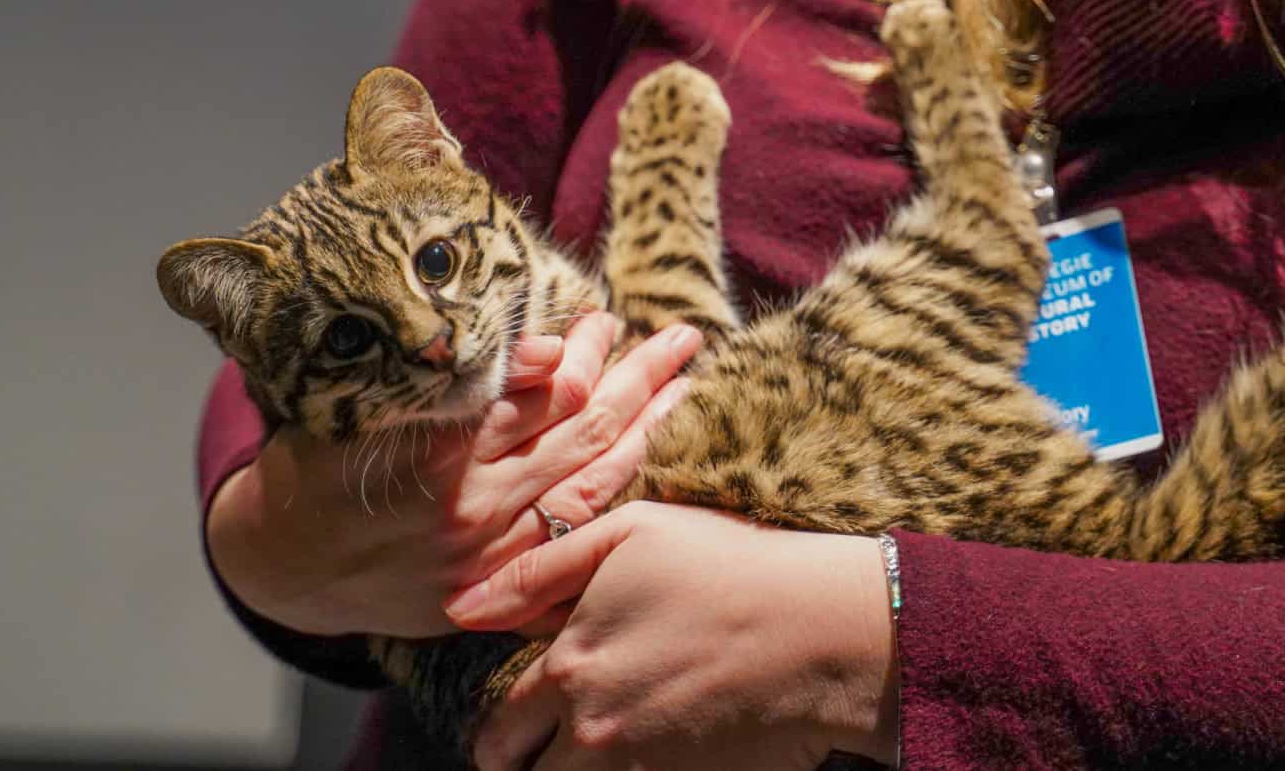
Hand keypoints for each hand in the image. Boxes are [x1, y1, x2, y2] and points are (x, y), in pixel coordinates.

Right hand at [205, 312, 702, 638]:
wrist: (282, 565)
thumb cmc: (320, 464)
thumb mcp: (365, 403)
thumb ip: (453, 377)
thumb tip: (549, 352)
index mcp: (439, 454)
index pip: (546, 392)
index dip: (588, 352)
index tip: (606, 319)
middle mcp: (472, 509)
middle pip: (586, 433)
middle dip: (641, 379)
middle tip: (682, 339)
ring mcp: (489, 558)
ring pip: (593, 487)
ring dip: (646, 434)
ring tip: (683, 391)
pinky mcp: (493, 594)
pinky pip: (573, 544)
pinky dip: (615, 503)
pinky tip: (648, 472)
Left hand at [449, 502, 899, 769]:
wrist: (825, 630)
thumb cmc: (729, 567)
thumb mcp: (629, 536)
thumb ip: (537, 573)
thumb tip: (460, 606)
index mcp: (570, 671)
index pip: (497, 734)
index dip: (501, 738)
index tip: (517, 736)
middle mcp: (594, 734)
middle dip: (528, 770)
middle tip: (550, 756)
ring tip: (606, 755)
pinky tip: (655, 759)